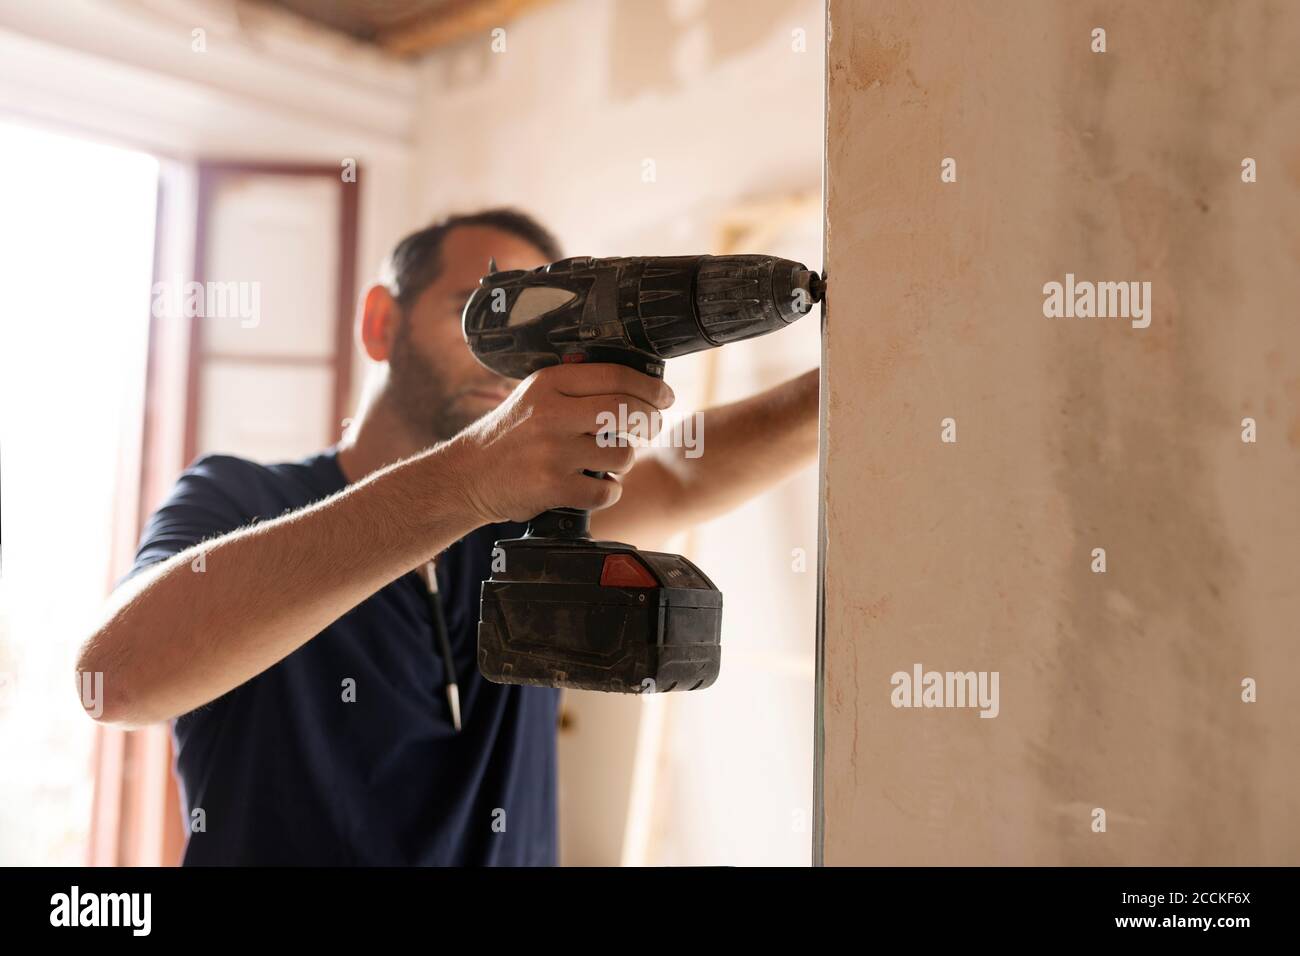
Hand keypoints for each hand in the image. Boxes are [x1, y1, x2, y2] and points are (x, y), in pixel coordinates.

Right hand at [443, 363, 674, 523]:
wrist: (467, 476)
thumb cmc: (509, 436)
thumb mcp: (533, 396)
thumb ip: (575, 386)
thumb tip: (634, 382)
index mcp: (549, 384)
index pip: (616, 376)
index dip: (650, 387)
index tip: (665, 396)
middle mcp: (551, 414)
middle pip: (626, 412)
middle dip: (649, 421)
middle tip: (650, 427)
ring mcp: (552, 452)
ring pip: (621, 454)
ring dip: (625, 461)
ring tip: (610, 462)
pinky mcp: (552, 488)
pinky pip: (606, 491)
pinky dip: (610, 491)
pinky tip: (598, 487)